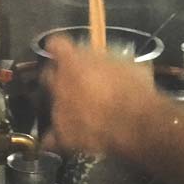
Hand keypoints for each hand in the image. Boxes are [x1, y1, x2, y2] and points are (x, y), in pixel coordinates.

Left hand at [41, 37, 158, 154]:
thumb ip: (109, 62)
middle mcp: (59, 84)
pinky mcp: (62, 136)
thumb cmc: (134, 89)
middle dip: (58, 76)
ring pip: (51, 104)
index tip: (66, 49)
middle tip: (75, 80)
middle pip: (48, 74)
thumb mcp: (126, 64)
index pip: (56, 45)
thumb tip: (108, 64)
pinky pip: (51, 138)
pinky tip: (69, 137)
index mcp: (72, 62)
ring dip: (63, 105)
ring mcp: (58, 111)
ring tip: (79, 112)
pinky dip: (57, 137)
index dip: (61, 47)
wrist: (135, 124)